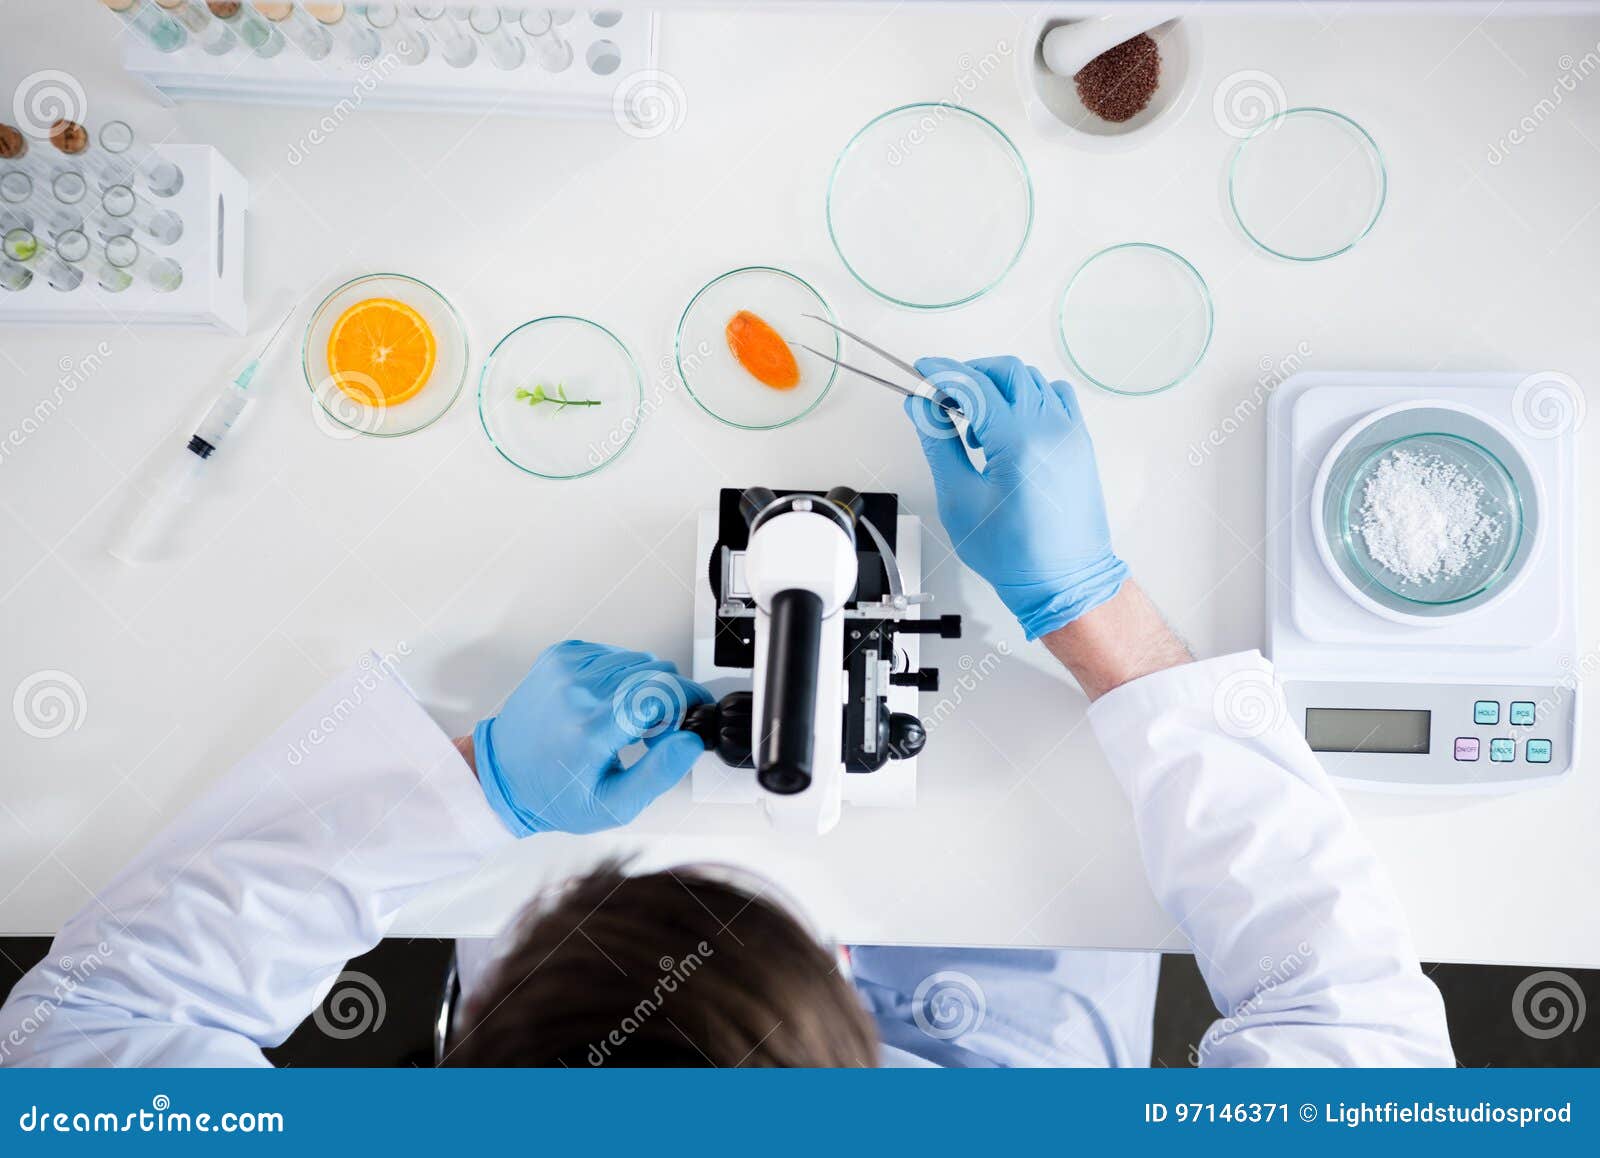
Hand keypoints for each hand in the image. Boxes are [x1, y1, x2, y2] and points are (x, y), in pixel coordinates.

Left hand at [472, 641, 710, 835]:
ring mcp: (565, 669)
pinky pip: (613, 653)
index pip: (662, 690)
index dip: (687, 698)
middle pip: (654, 671)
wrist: (504, 775)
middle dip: (666, 698)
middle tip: (651, 730)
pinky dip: (621, 675)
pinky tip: (608, 701)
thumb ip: (659, 773)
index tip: (691, 711)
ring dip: (644, 686)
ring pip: (637, 659)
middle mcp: (576, 691)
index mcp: (591, 729)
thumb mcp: (615, 804)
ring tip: (627, 719)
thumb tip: (690, 741)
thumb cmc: (555, 793)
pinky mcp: (559, 657)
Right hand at [906, 355, 1127, 639]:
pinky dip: (1029, 395)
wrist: (1064, 582)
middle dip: (969, 373)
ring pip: (1032, 380)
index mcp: (1018, 440)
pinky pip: (1056, 397)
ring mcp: (1070, 433)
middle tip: (943, 396)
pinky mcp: (1079, 443)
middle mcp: (1050, 428)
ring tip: (974, 414)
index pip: (974, 385)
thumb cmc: (1016, 554)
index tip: (923, 371)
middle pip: (1005, 372)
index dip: (942, 373)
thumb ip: (939, 443)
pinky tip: (1010, 419)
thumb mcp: (959, 499)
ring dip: (998, 384)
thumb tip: (923, 408)